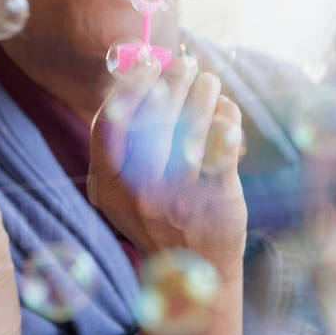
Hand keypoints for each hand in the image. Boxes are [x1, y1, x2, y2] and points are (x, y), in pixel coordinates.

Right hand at [87, 54, 247, 270]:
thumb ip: (121, 139)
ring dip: (204, 92)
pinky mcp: (216, 200)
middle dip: (173, 79)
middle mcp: (139, 192)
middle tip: (186, 64)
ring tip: (209, 83)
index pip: (111, 121)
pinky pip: (223, 141)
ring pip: (193, 123)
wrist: (193, 272)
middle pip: (154, 116)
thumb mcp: (120, 187)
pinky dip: (227, 117)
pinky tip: (225, 112)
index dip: (130, 85)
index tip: (149, 62)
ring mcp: (179, 198)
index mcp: (108, 184)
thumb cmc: (155, 214)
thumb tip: (136, 69)